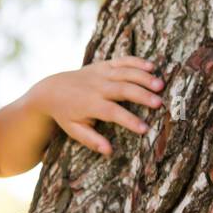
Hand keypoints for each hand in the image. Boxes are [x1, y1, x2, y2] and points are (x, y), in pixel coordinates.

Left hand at [32, 57, 163, 155]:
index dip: (129, 120)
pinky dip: (136, 62)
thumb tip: (109, 151)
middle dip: (142, 95)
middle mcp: (96, 86)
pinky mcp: (103, 64)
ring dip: (143, 78)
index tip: (145, 129)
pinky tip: (152, 67)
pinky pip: (122, 60)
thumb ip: (91, 140)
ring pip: (125, 73)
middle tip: (160, 103)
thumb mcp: (74, 130)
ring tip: (161, 85)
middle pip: (122, 89)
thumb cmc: (66, 114)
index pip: (112, 112)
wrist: (52, 90)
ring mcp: (100, 73)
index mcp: (90, 104)